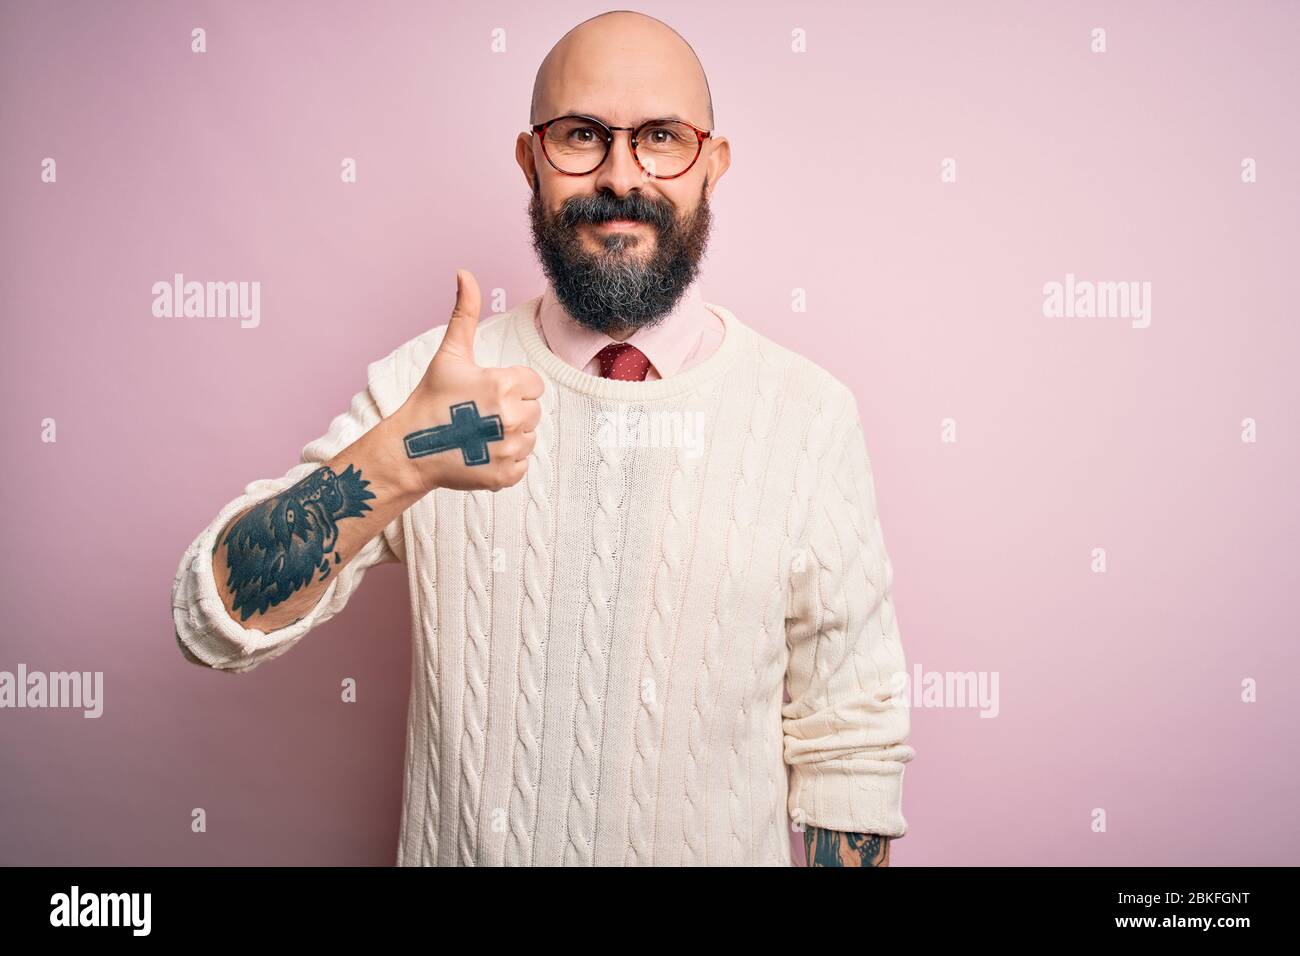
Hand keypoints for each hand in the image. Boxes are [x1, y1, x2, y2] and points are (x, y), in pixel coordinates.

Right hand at [397, 269, 543, 492]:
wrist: (410, 449)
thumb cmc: (431, 398)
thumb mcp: (450, 354)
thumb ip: (464, 313)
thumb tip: (465, 272)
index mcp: (504, 384)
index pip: (533, 384)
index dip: (511, 386)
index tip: (487, 393)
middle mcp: (511, 417)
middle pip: (534, 411)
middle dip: (512, 411)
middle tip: (479, 414)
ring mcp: (509, 449)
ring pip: (530, 438)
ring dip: (510, 436)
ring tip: (479, 434)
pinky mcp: (506, 475)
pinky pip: (523, 464)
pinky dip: (506, 461)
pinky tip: (482, 453)